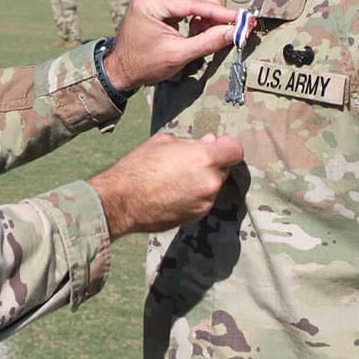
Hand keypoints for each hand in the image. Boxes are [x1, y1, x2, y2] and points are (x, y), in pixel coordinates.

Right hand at [87, 133, 243, 237]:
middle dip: (211, 164)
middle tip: (188, 161)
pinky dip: (193, 196)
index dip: (227, 146)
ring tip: (175, 178)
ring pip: (212, 187)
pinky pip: (202, 202)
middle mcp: (210, 182)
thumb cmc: (140, 166)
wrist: (123, 200)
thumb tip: (209, 142)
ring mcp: (205, 203)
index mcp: (205, 158)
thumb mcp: (164, 142)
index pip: (235, 151)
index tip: (218, 145)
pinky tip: (172, 192)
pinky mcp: (196, 217)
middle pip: (224, 169)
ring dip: (201, 181)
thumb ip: (192, 143)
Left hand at [103, 0, 236, 89]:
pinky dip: (194, 8)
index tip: (239, 19)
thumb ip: (208, 41)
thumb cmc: (145, 64)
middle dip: (212, 6)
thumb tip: (236, 31)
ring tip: (212, 28)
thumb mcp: (179, 55)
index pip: (191, 3)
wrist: (122, 68)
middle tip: (229, 23)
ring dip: (204, 7)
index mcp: (148, 3)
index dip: (218, 11)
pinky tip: (199, 25)